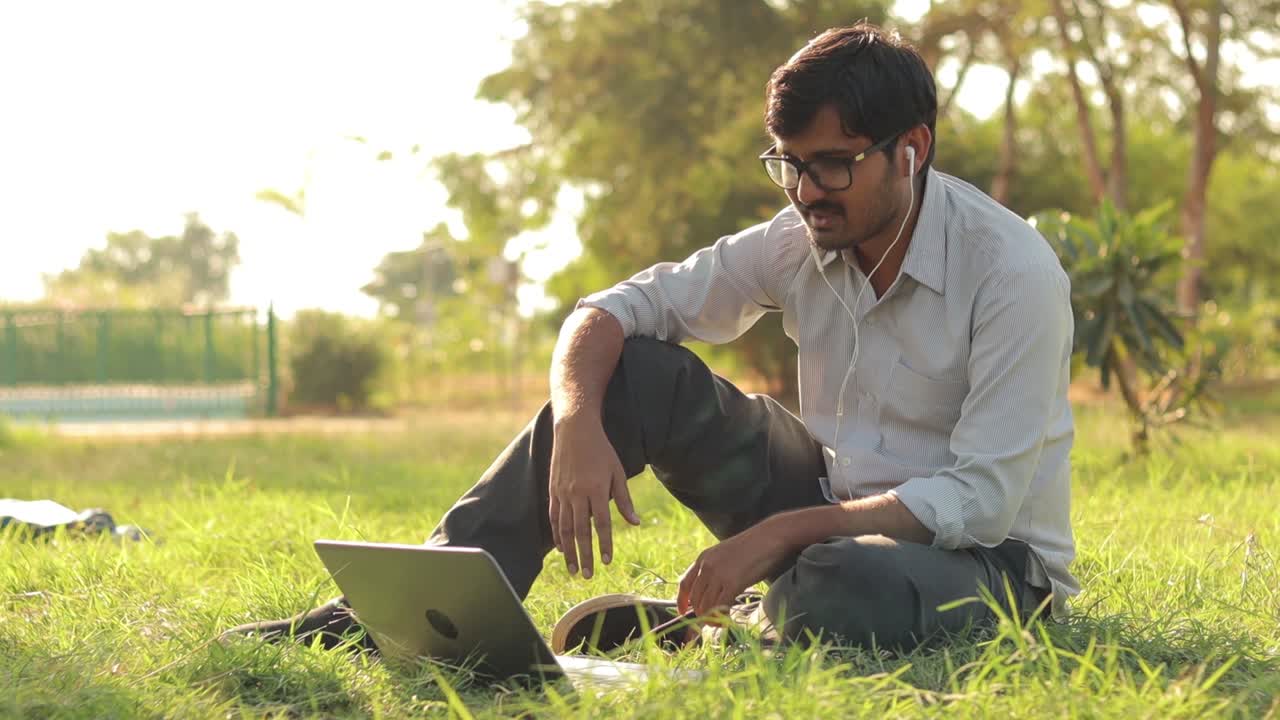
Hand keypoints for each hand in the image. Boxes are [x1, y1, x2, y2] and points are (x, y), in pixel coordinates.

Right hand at [548, 416, 640, 578]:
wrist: (574, 430)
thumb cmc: (601, 451)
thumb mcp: (618, 472)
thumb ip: (624, 499)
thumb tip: (635, 523)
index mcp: (597, 488)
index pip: (601, 523)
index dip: (604, 544)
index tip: (606, 561)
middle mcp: (577, 493)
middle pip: (580, 531)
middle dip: (584, 555)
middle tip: (587, 575)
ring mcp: (563, 492)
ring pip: (564, 528)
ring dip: (568, 551)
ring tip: (573, 569)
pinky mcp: (553, 490)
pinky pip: (553, 518)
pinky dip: (556, 535)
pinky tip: (561, 549)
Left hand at [677, 519, 792, 618]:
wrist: (770, 537)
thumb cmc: (753, 547)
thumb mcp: (726, 555)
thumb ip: (715, 570)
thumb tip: (710, 593)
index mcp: (703, 558)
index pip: (684, 584)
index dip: (681, 601)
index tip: (682, 612)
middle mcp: (707, 566)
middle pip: (695, 599)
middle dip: (700, 614)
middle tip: (711, 621)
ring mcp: (719, 574)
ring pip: (705, 606)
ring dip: (710, 619)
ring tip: (719, 623)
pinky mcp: (733, 583)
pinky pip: (720, 607)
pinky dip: (721, 618)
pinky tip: (727, 621)